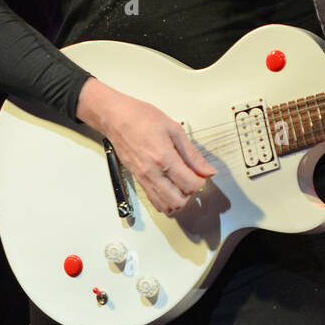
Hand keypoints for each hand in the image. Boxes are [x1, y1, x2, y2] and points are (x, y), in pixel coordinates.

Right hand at [77, 78, 214, 214]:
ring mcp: (143, 178)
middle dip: (190, 193)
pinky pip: (153, 201)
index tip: (201, 173)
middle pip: (178, 201)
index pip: (190, 185)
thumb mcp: (174, 129)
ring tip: (181, 184)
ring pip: (165, 206)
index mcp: (164, 158)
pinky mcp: (137, 179)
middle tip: (192, 179)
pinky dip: (165, 200)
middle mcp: (152, 173)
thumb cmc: (142, 118)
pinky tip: (169, 187)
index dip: (201, 181)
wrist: (117, 118)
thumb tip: (207, 170)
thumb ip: (192, 154)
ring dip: (178, 200)